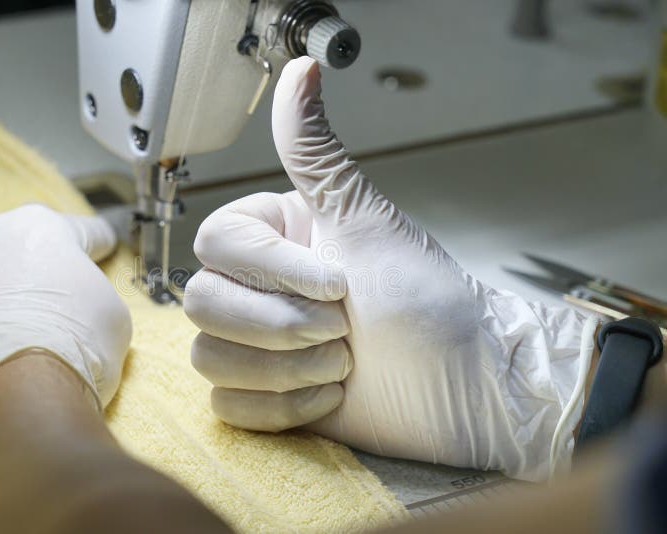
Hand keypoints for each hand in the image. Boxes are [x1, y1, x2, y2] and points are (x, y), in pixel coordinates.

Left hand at [0, 205, 130, 463]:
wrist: (5, 400)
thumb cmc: (68, 359)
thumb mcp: (113, 322)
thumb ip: (94, 296)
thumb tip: (82, 302)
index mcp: (48, 232)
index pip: (82, 231)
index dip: (96, 244)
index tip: (99, 249)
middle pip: (9, 232)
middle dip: (22, 258)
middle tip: (32, 297)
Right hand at [183, 57, 597, 480]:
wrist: (464, 385)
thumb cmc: (427, 301)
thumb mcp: (366, 221)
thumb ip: (316, 153)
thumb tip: (302, 69)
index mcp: (276, 238)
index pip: (216, 244)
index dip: (272, 274)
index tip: (340, 285)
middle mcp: (260, 287)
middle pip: (202, 302)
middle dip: (284, 327)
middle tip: (345, 330)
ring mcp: (257, 343)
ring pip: (209, 356)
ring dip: (287, 370)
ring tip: (343, 363)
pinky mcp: (263, 394)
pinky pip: (228, 405)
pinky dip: (283, 408)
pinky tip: (330, 395)